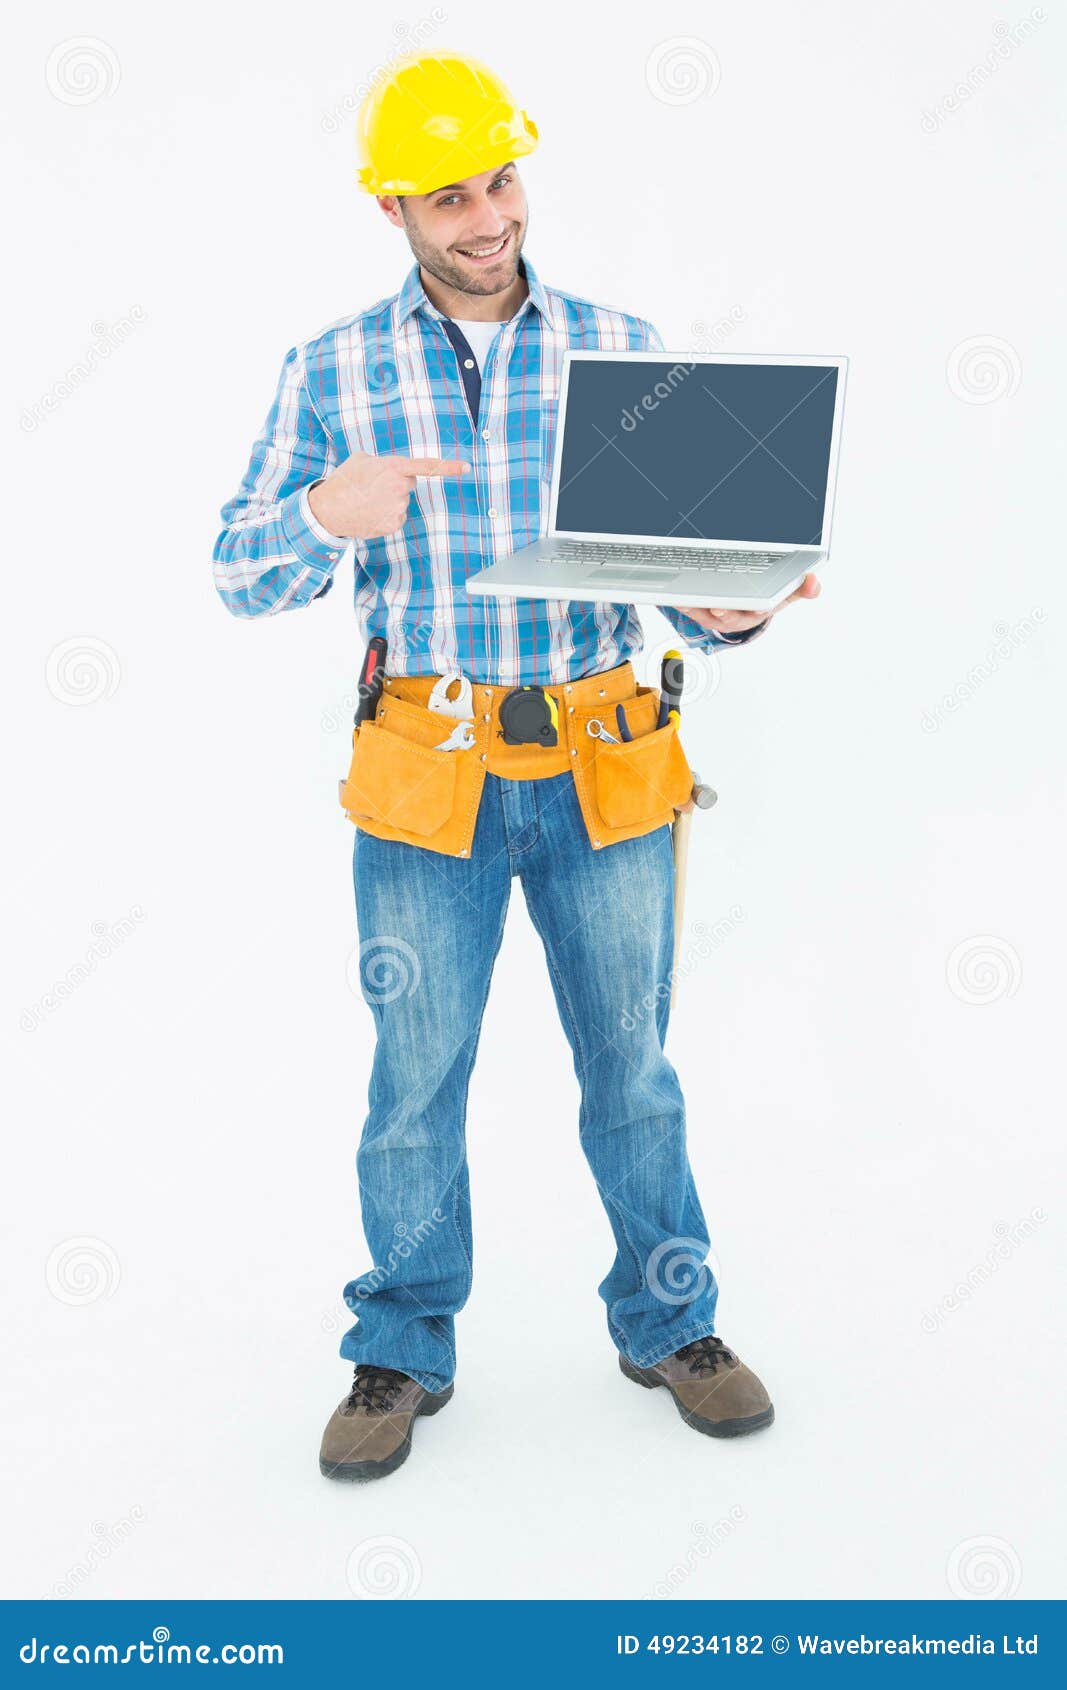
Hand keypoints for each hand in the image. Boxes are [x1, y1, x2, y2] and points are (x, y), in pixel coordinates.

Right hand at [308, 452, 468, 539]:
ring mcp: (398, 508)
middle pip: (409, 484)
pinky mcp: (394, 524)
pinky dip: (386, 515)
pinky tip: (370, 512)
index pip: (427, 466)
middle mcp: (399, 488)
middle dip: (396, 484)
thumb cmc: (344, 481)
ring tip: (367, 500)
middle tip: (373, 486)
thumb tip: (389, 470)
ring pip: (401, 501)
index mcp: (393, 467)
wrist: (328, 510)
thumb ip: (382, 462)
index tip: (466, 467)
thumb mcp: (362, 460)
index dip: (448, 467)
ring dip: (389, 500)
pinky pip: (397, 516)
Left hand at [676, 571, 820, 635]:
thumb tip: (815, 583)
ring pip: (708, 616)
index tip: (759, 606)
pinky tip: (677, 597)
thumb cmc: (765, 597)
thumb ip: (801, 588)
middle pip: (733, 617)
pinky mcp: (702, 613)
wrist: (746, 606)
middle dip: (726, 613)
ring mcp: (720, 616)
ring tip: (689, 601)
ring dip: (699, 609)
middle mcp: (740, 616)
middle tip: (719, 608)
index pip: (763, 610)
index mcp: (760, 610)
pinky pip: (691, 610)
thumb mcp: (785, 593)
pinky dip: (684, 603)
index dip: (761, 608)